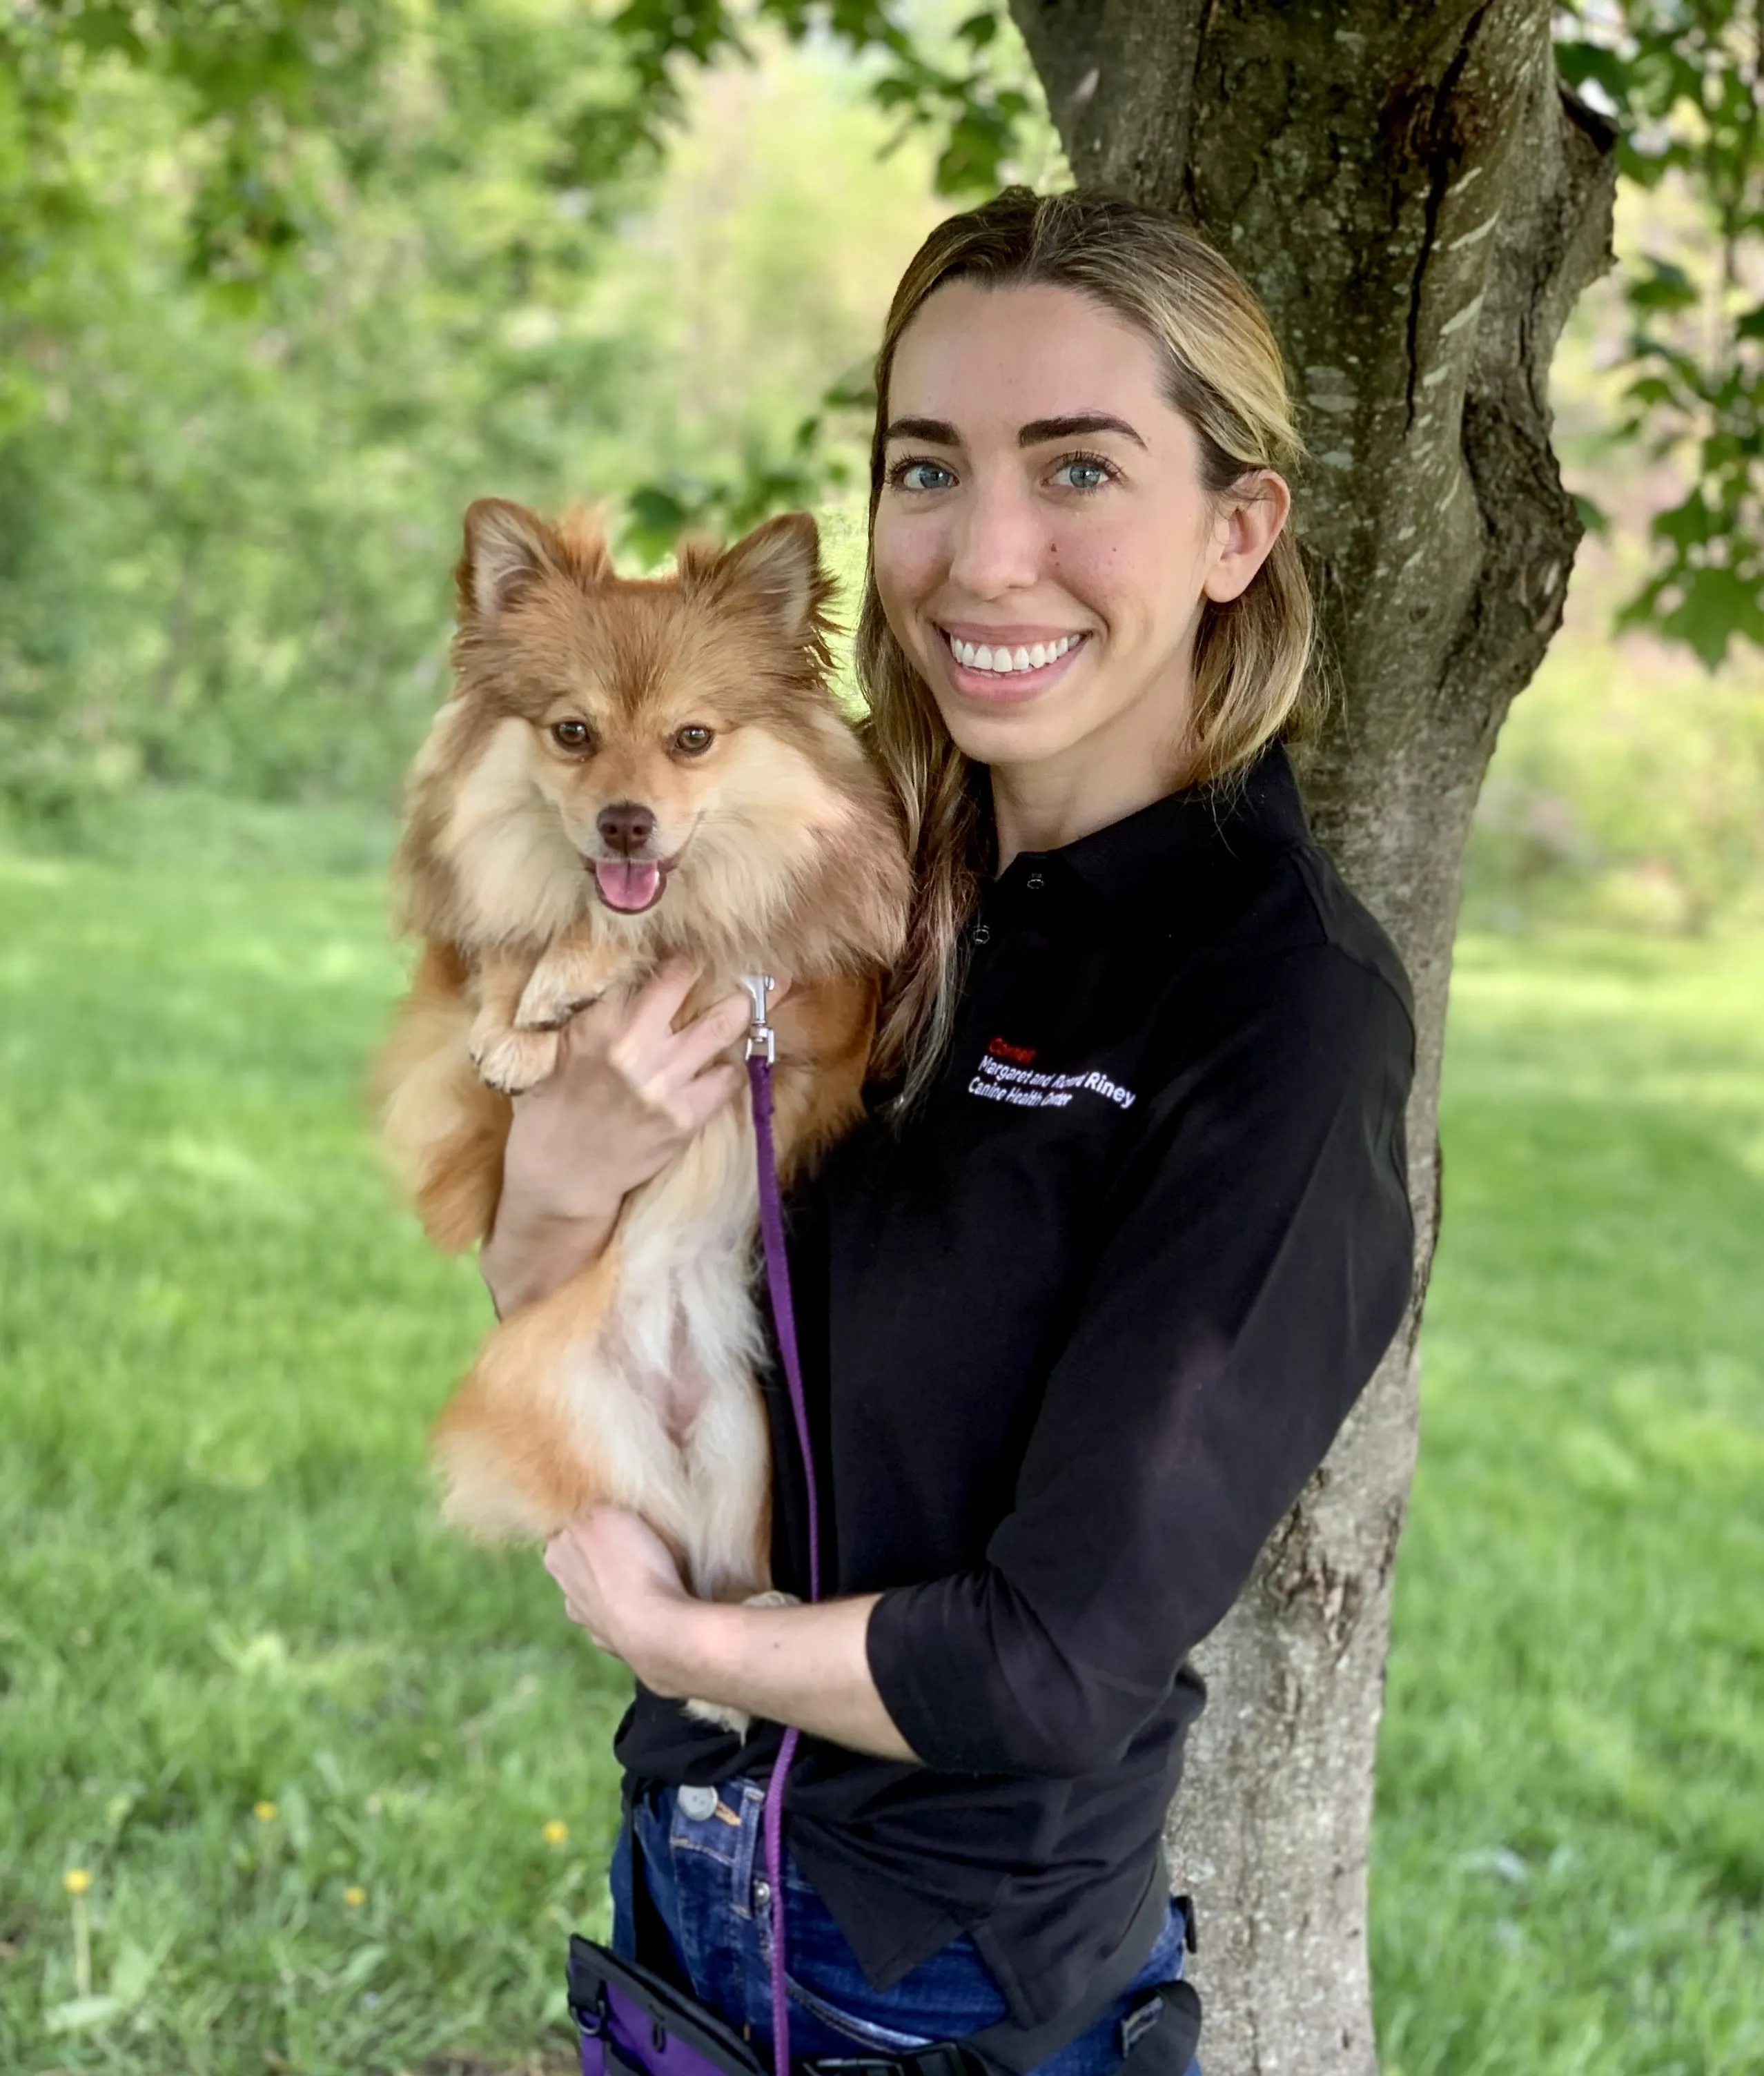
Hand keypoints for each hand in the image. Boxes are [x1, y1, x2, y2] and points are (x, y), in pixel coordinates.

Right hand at [505, 959, 754, 1221]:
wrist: (561, 1180)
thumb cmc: (551, 1111)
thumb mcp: (556, 1051)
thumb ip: (592, 1016)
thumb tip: (625, 981)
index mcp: (596, 1024)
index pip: (644, 972)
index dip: (670, 960)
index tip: (689, 955)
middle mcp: (634, 1047)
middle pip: (687, 984)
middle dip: (713, 969)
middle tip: (738, 962)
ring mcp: (662, 1083)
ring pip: (721, 1026)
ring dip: (743, 1007)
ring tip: (762, 993)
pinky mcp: (683, 1118)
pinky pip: (728, 1079)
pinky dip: (733, 1067)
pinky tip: (729, 1061)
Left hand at [544, 1508, 690, 1671]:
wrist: (656, 1629)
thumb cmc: (634, 1563)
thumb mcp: (612, 1510)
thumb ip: (593, 1499)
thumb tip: (588, 1490)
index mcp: (557, 1553)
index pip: (565, 1525)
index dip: (590, 1515)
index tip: (615, 1511)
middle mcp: (565, 1589)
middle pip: (579, 1559)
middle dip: (601, 1550)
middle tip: (635, 1540)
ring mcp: (588, 1620)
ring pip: (597, 1593)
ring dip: (614, 1584)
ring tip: (648, 1574)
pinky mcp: (612, 1644)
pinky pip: (619, 1619)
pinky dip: (631, 1611)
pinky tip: (651, 1603)